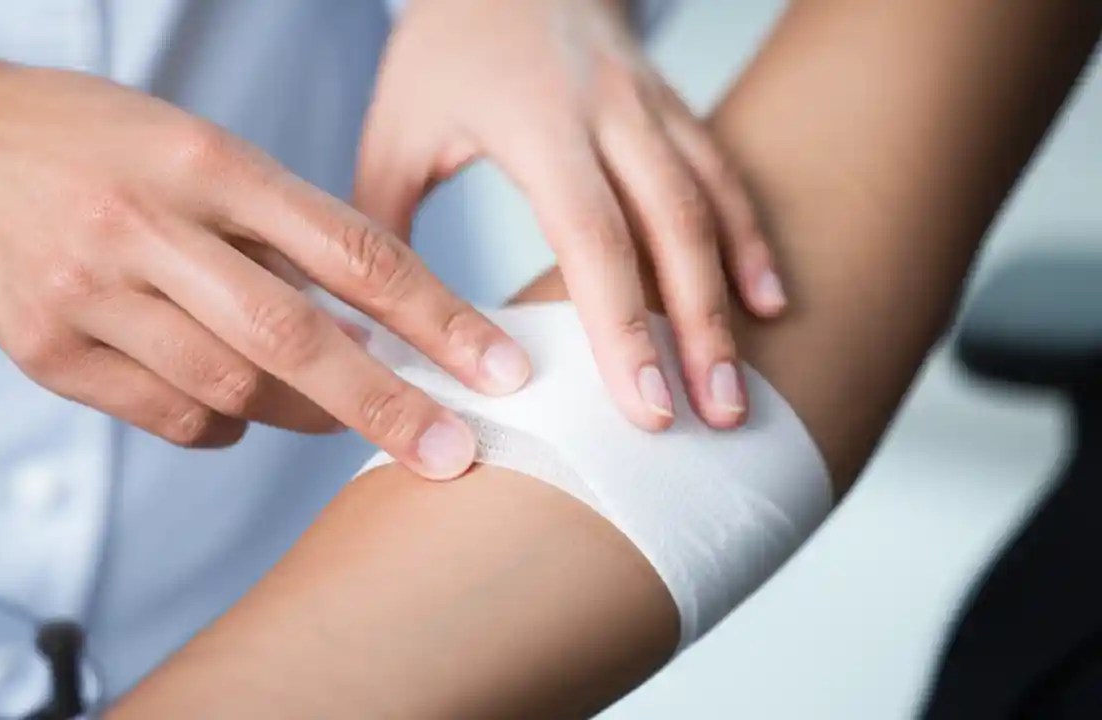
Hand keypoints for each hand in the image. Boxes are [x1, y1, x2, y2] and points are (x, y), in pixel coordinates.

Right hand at [0, 25, 532, 478]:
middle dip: (387, 405)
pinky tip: (225, 392)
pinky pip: (170, 418)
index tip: (496, 368)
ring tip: (326, 403)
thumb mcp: (199, 148)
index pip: (349, 248)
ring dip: (299, 411)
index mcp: (205, 160)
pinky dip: (220, 420)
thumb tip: (377, 329)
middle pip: (293, 337)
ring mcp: (91, 293)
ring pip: (231, 389)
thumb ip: (284, 233)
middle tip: (454, 453)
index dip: (437, 316)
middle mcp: (147, 226)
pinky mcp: (49, 352)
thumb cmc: (97, 143)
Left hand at [357, 0, 785, 429]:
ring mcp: (650, 106)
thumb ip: (384, 222)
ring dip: (730, 299)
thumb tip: (370, 326)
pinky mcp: (672, 107)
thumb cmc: (444, 45)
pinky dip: (749, 241)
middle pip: (670, 229)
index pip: (591, 236)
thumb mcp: (397, 125)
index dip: (622, 325)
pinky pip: (723, 176)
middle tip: (713, 420)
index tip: (642, 406)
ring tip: (738, 389)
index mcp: (537, 121)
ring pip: (709, 207)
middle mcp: (609, 112)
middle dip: (696, 331)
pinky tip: (766, 302)